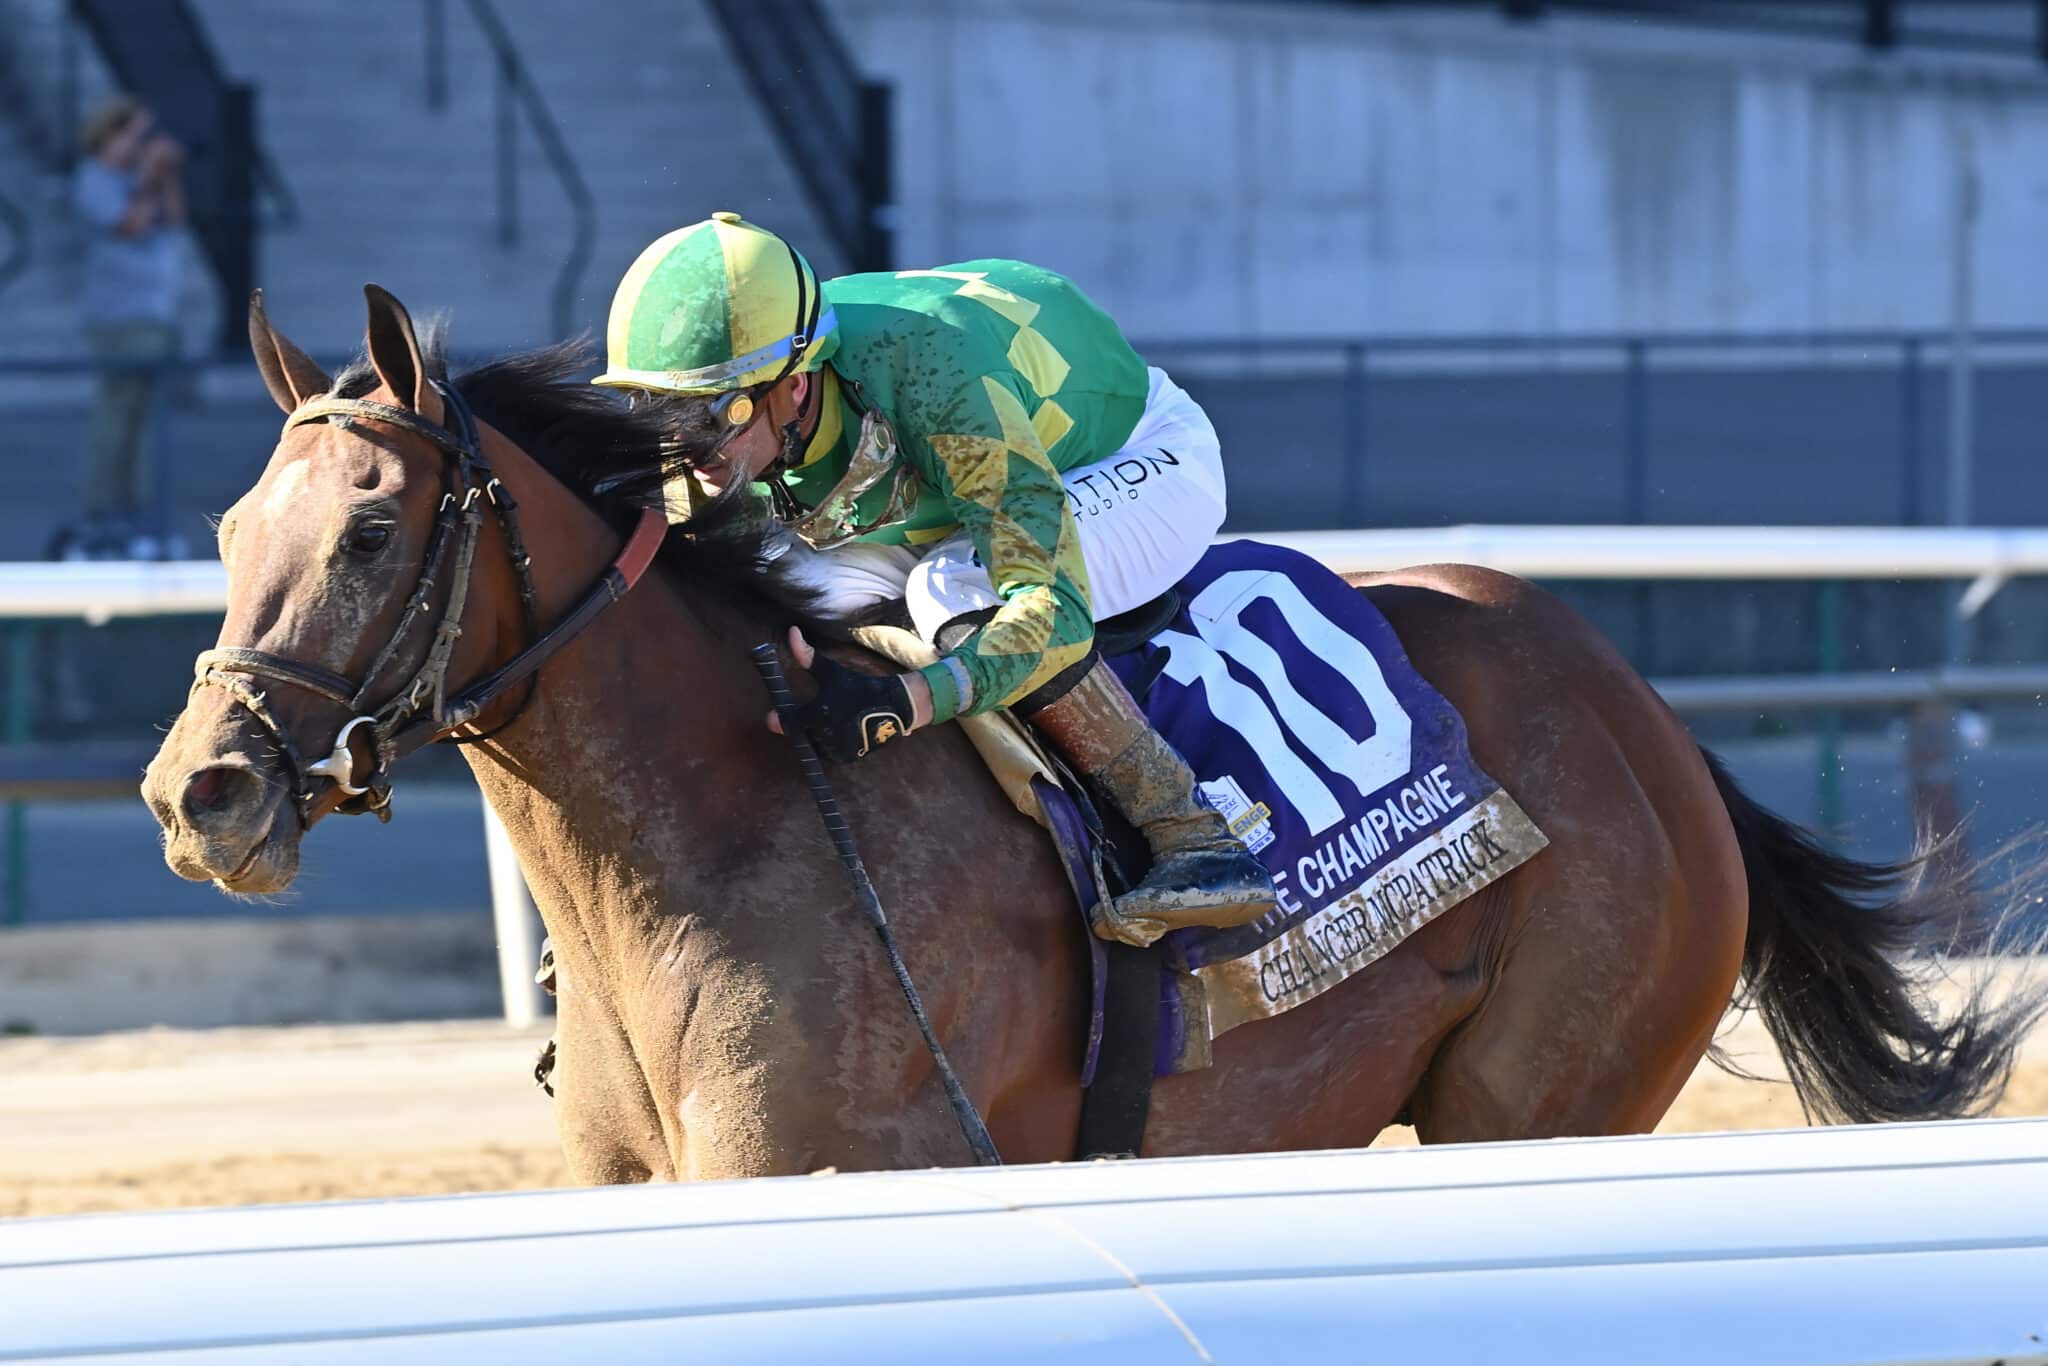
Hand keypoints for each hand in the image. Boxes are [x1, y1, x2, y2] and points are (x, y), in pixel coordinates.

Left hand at [767, 627, 930, 761]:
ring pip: (815, 745)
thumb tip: (791, 632)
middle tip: (808, 714)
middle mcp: (825, 735)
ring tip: (824, 721)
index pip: (788, 722)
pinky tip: (836, 729)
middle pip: (801, 734)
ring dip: (815, 735)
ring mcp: (837, 749)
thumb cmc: (859, 687)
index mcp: (817, 714)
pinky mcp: (848, 758)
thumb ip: (807, 655)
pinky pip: (829, 753)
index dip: (778, 720)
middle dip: (802, 724)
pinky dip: (829, 743)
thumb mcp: (831, 671)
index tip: (772, 716)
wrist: (895, 706)